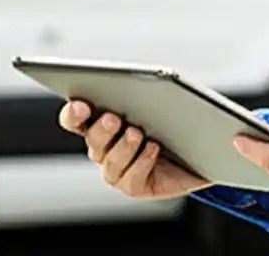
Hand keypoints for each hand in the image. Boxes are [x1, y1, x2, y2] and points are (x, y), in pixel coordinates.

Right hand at [58, 99, 209, 198]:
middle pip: (92, 139)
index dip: (72, 114)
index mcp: (101, 123)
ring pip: (111, 162)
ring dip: (123, 147)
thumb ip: (140, 95)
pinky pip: (131, 179)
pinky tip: (153, 149)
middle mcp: (104, 148)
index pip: (75, 119)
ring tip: (137, 134)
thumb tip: (134, 82)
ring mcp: (117, 170)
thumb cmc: (173, 123)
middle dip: (101, 129)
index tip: (79, 105)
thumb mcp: (158, 103)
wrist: (195, 154)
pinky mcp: (133, 186)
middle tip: (112, 119)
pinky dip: (141, 163)